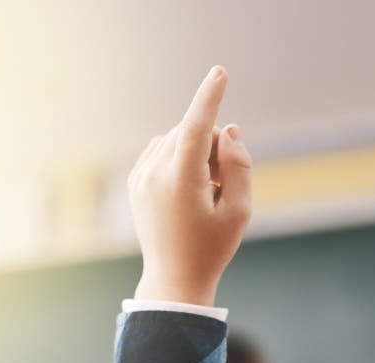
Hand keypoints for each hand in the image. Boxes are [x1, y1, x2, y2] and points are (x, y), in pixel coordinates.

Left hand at [128, 65, 251, 306]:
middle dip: (215, 146)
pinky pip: (162, 151)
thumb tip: (230, 130)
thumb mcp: (239, 212)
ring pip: (176, 140)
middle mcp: (155, 172)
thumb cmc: (212, 248)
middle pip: (192, 133)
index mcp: (181, 180)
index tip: (220, 73)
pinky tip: (188, 190)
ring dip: (198, 153)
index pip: (197, 126)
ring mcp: (140, 176)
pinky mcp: (135, 181)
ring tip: (206, 191)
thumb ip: (239, 166)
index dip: (209, 97)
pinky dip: (180, 159)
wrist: (175, 278)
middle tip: (225, 182)